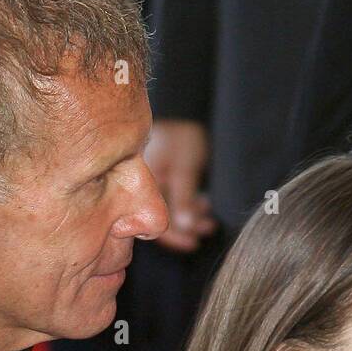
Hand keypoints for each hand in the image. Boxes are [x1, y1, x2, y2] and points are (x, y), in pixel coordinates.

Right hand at [143, 119, 217, 252]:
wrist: (185, 108)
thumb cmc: (182, 136)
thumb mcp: (184, 168)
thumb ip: (183, 199)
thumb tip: (184, 227)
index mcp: (141, 183)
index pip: (153, 219)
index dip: (174, 236)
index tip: (192, 242)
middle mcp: (144, 185)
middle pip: (163, 217)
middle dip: (187, 225)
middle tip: (207, 228)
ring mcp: (154, 182)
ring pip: (172, 209)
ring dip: (192, 215)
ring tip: (210, 218)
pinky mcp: (164, 178)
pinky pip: (175, 199)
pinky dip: (191, 204)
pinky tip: (204, 204)